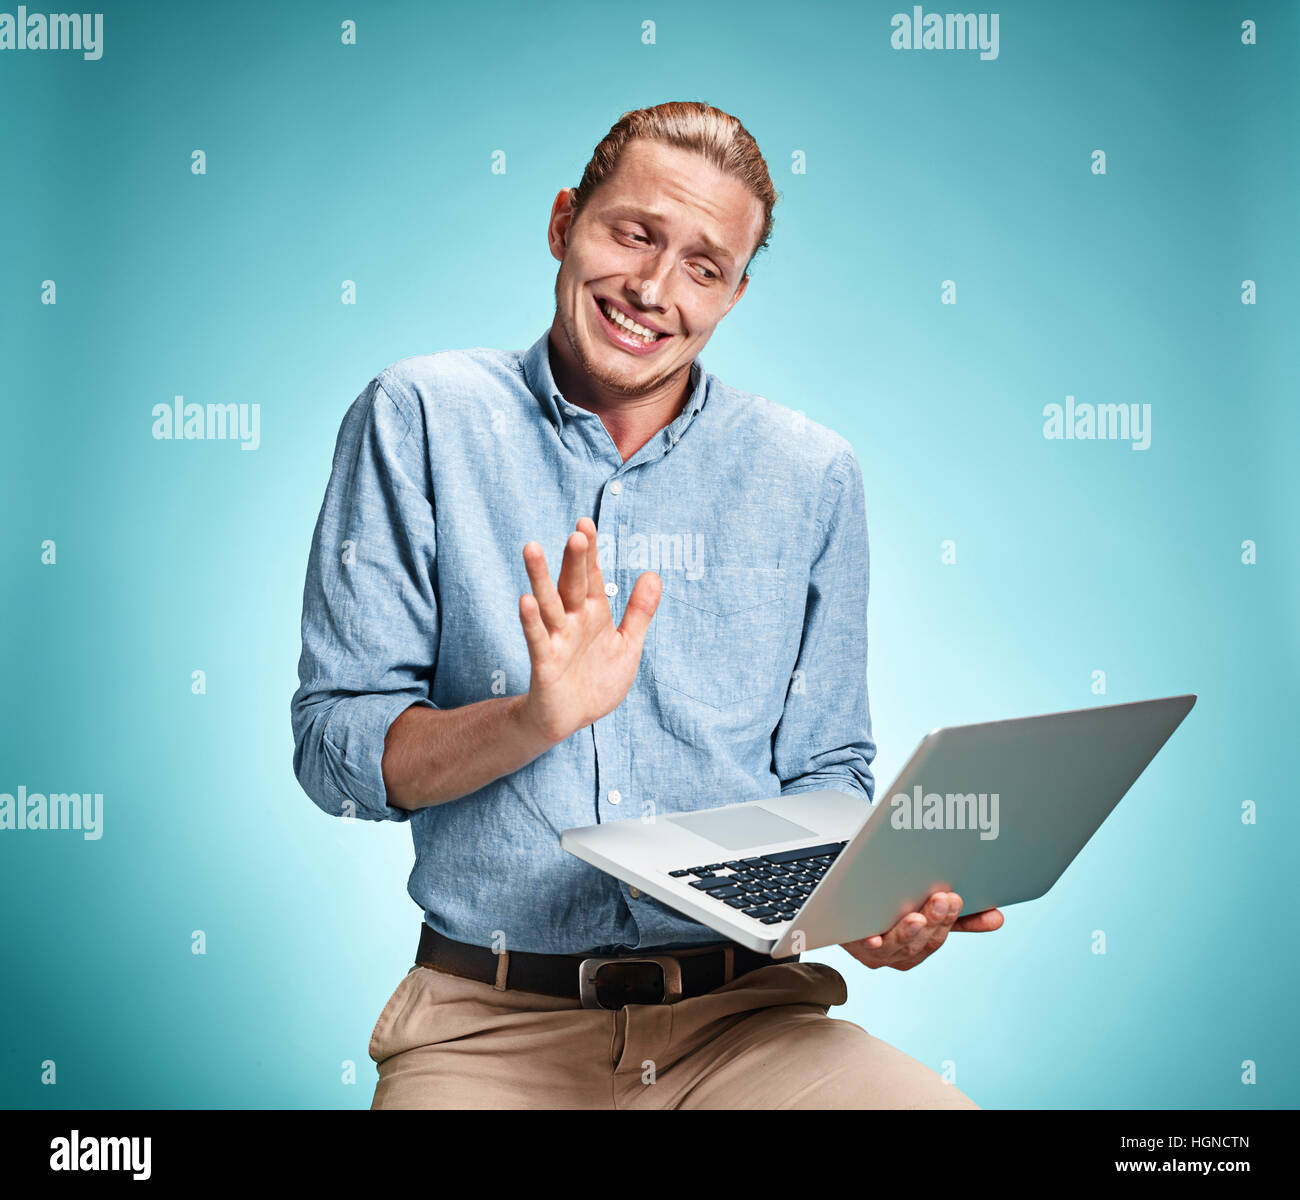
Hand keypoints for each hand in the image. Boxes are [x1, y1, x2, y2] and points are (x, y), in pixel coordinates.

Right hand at [517, 517, 660, 743]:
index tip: (586, 523)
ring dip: (541, 577)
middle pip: (572, 584)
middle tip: (577, 532)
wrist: (571, 719)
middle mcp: (573, 621)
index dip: (591, 552)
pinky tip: (525, 600)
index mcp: (593, 614)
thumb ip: (640, 611)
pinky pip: (538, 639)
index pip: (592, 577)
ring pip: (548, 604)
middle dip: (574, 559)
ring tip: (533, 548)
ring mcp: (557, 640)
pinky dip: (531, 620)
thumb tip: (653, 573)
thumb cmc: (596, 680)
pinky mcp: (545, 663)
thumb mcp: (627, 645)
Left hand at [840, 891, 1003, 971]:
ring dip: (909, 931)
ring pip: (896, 946)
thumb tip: (998, 918)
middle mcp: (900, 954)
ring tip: (918, 916)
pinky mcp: (851, 945)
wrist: (840, 916)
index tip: (970, 904)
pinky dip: (869, 944)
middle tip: (946, 898)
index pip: (942, 937)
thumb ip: (957, 917)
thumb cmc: (889, 911)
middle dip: (937, 920)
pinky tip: (872, 938)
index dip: (957, 922)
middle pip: (922, 942)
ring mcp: (876, 952)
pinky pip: (861, 947)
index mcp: (921, 946)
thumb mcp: (925, 912)